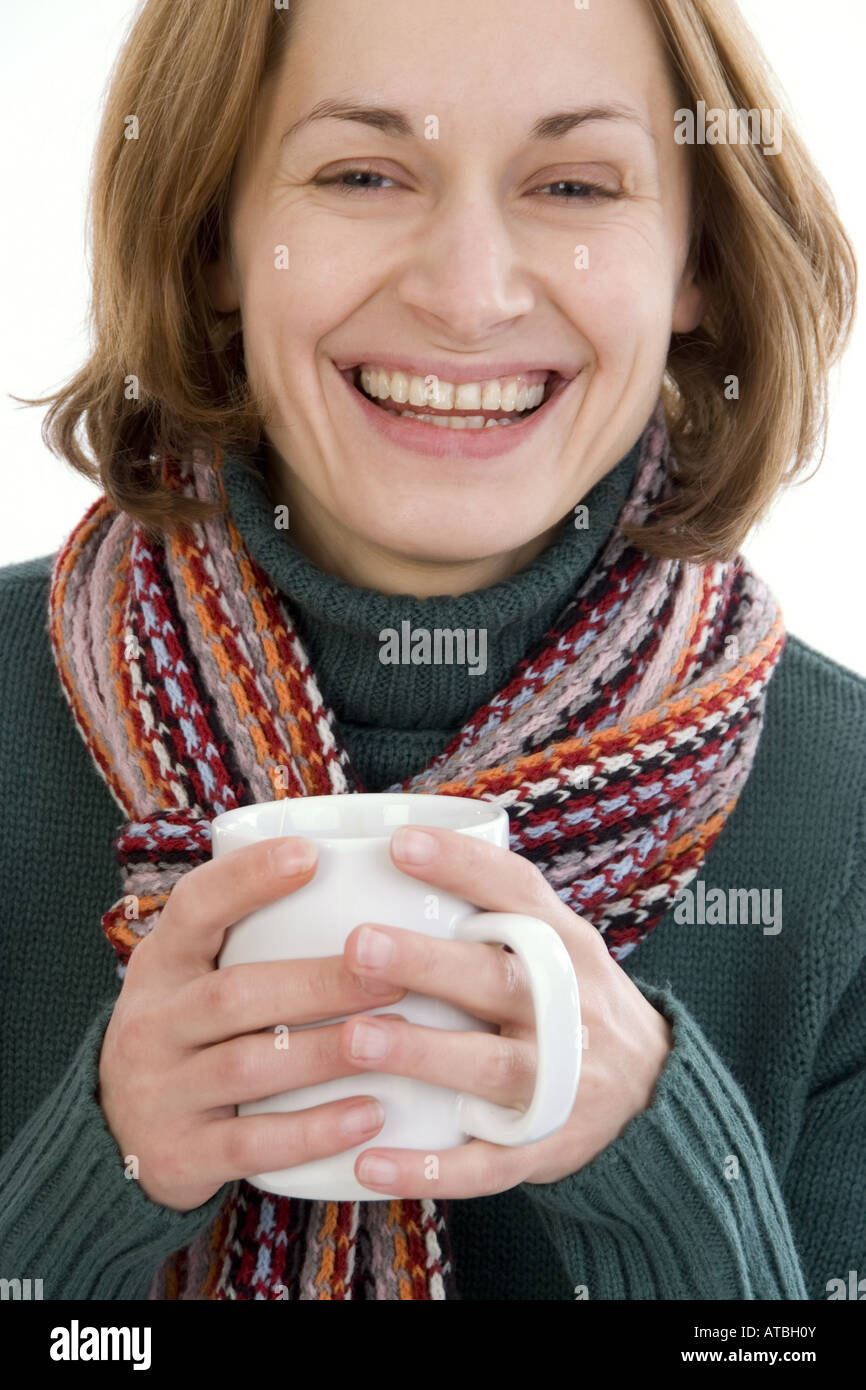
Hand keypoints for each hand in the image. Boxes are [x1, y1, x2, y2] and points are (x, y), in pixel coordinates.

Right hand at [97, 836, 408, 1210]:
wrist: (117, 1139)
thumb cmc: (189, 1035)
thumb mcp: (193, 976)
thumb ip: (250, 936)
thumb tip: (359, 876)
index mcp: (163, 964)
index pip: (195, 906)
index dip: (249, 878)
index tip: (312, 856)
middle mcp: (153, 1023)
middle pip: (237, 994)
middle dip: (321, 982)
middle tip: (394, 971)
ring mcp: (161, 1092)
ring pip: (247, 1067)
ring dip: (326, 1053)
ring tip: (393, 1040)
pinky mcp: (180, 1155)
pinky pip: (251, 1143)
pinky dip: (313, 1130)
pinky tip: (369, 1115)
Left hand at [341, 823, 673, 1197]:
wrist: (652, 1096)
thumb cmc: (570, 1001)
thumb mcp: (557, 945)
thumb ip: (494, 909)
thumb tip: (390, 847)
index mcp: (565, 946)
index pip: (517, 892)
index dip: (461, 865)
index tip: (399, 844)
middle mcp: (567, 1008)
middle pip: (496, 979)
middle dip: (427, 963)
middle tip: (357, 944)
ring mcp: (559, 1080)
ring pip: (489, 1067)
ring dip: (423, 1054)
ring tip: (355, 1039)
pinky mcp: (544, 1145)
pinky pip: (486, 1164)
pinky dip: (429, 1168)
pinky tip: (369, 1161)